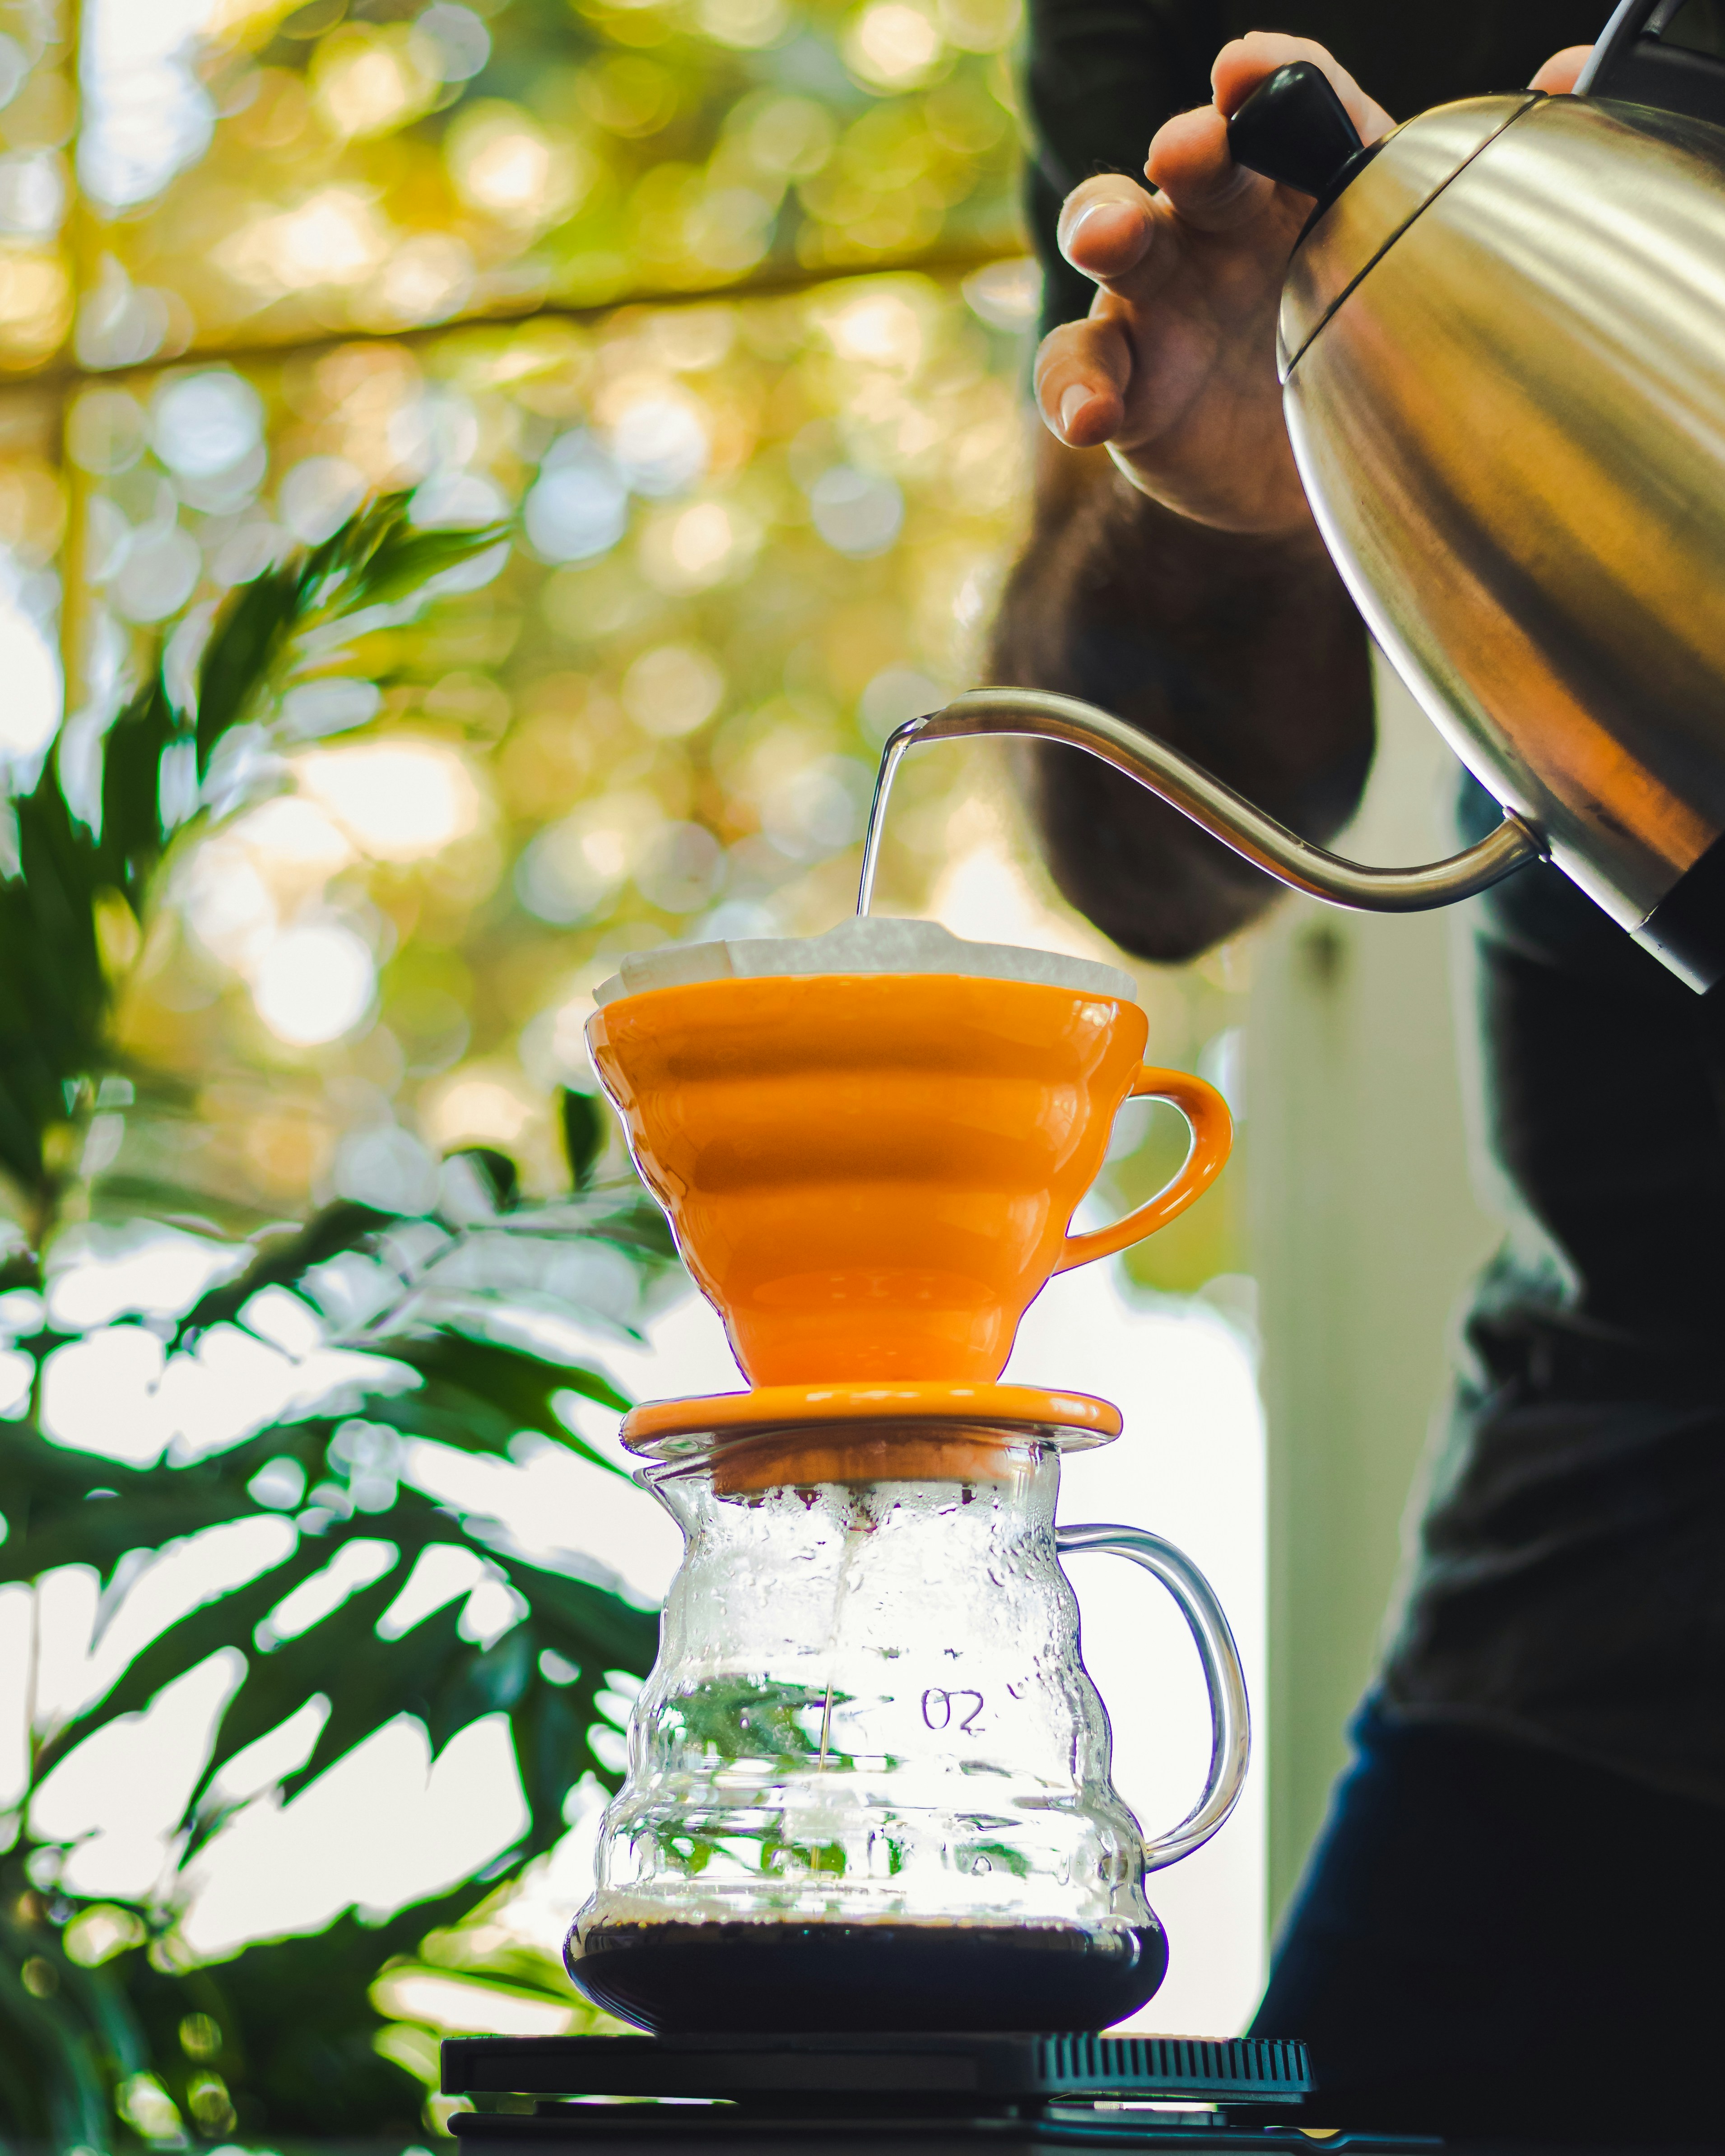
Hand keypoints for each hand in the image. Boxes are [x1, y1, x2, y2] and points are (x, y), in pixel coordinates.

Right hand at [1033, 35, 1593, 536]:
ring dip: (1106, 225)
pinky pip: (1079, 367)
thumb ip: (1491, 174)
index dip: (1270, 78)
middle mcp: (1221, 222)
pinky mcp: (1126, 380)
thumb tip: (1571, 77)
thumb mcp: (1433, 265)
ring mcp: (1162, 300)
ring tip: (1113, 239)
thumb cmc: (1370, 344)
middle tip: (1195, 150)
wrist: (1320, 470)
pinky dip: (1077, 388)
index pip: (1285, 102)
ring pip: (1117, 241)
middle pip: (1195, 162)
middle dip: (1193, 148)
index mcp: (1300, 181)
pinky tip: (1093, 416)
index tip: (1254, 73)